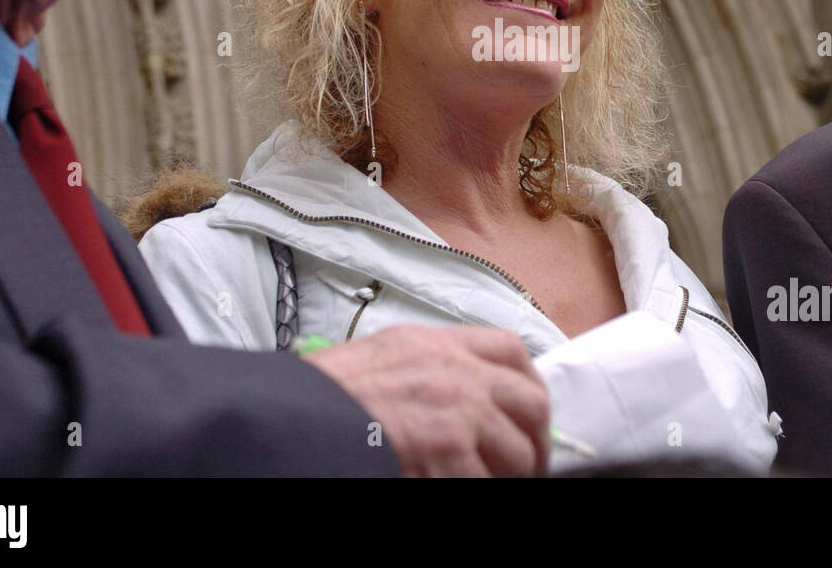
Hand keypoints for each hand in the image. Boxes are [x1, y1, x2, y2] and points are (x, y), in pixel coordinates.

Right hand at [305, 325, 550, 476]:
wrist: (294, 417)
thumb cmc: (324, 395)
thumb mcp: (381, 356)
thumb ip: (427, 365)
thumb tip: (462, 393)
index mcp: (436, 343)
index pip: (510, 349)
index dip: (528, 382)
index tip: (528, 407)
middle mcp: (456, 371)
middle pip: (531, 401)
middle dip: (536, 437)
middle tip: (528, 462)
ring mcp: (458, 411)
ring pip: (518, 449)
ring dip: (511, 472)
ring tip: (494, 482)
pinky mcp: (450, 450)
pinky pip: (487, 480)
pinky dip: (480, 488)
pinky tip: (457, 486)